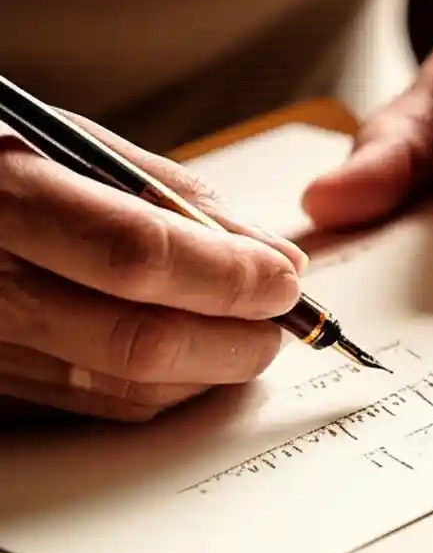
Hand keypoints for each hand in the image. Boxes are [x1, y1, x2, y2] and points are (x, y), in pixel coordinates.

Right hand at [0, 117, 306, 421]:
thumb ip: (177, 202)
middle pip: (137, 341)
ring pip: (122, 388)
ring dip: (209, 371)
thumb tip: (272, 259)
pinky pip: (93, 405)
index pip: (136, 255)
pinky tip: (195, 358)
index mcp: (1, 197)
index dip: (225, 277)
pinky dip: (163, 388)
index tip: (285, 280)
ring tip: (247, 336)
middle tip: (280, 322)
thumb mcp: (72, 146)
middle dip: (234, 340)